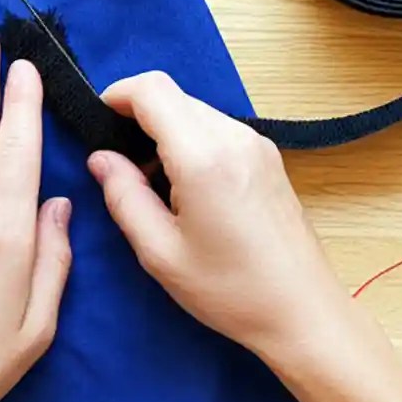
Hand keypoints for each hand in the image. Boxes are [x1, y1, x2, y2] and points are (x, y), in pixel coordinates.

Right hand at [87, 72, 350, 365]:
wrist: (303, 311)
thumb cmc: (231, 290)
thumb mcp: (160, 252)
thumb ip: (123, 196)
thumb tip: (101, 158)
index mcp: (204, 157)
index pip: (152, 89)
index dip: (117, 96)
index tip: (98, 126)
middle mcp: (235, 137)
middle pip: (173, 97)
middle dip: (139, 120)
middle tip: (124, 171)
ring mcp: (257, 144)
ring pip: (195, 112)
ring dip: (166, 135)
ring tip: (156, 188)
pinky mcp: (269, 157)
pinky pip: (218, 131)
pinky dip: (192, 145)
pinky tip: (189, 191)